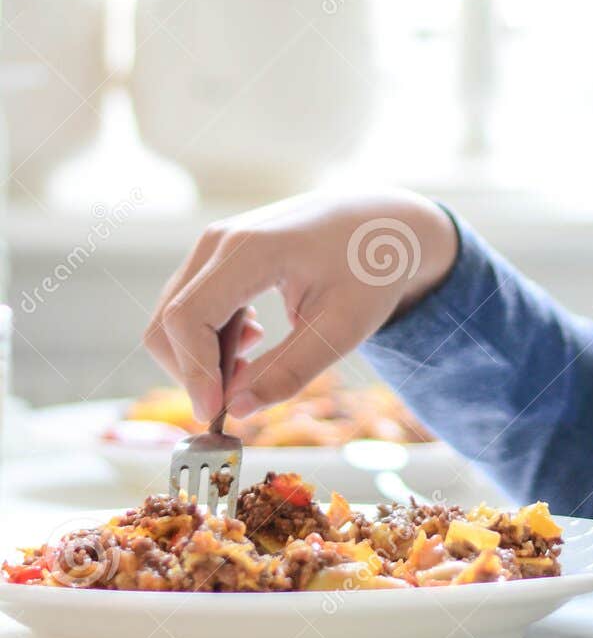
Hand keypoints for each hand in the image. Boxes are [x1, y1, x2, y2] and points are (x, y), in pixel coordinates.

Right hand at [143, 189, 458, 422]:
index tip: (217, 416)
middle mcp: (221, 240)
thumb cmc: (370, 269)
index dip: (194, 373)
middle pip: (168, 322)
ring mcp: (214, 243)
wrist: (380, 221)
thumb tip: (235, 411)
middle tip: (242, 394)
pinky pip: (190, 306)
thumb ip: (289, 371)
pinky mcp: (216, 254)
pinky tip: (253, 340)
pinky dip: (209, 339)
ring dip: (203, 356)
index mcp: (252, 249)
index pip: (189, 318)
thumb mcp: (342, 328)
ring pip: (174, 317)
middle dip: (194, 371)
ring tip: (257, 359)